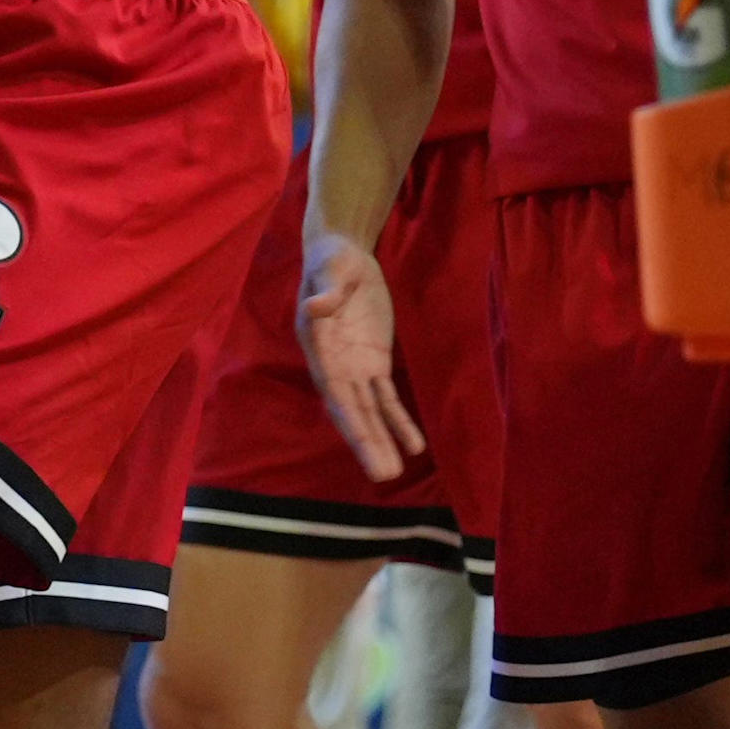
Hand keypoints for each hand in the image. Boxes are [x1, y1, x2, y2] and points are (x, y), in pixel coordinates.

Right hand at [295, 230, 424, 482]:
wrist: (343, 254)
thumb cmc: (331, 258)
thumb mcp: (330, 266)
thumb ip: (326, 289)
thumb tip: (316, 308)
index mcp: (317, 344)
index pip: (332, 385)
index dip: (346, 412)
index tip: (360, 438)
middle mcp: (333, 366)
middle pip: (350, 409)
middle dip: (365, 441)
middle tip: (381, 474)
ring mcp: (354, 369)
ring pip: (369, 412)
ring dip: (380, 441)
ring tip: (393, 473)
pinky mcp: (374, 365)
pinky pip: (387, 399)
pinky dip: (399, 422)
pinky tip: (413, 446)